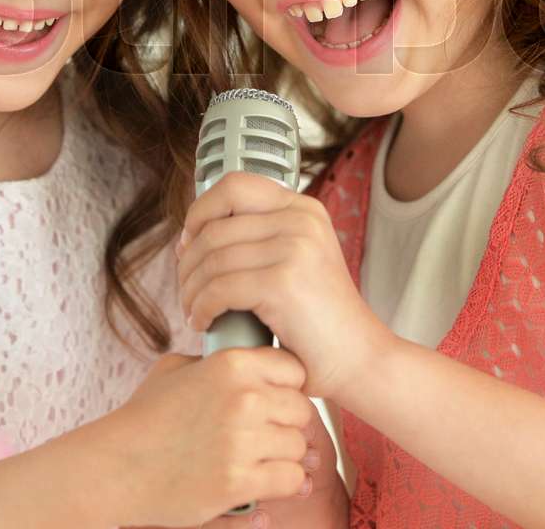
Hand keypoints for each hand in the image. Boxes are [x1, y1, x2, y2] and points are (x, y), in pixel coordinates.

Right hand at [107, 347, 317, 527]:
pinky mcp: (239, 481)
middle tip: (266, 436)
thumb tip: (243, 362)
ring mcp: (243, 441)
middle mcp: (243, 398)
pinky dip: (283, 484)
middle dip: (287, 424)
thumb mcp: (174, 369)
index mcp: (231, 364)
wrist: (115, 465)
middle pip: (301, 410)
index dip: (287, 388)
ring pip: (298, 446)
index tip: (275, 402)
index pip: (294, 370)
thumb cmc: (143, 417)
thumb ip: (213, 361)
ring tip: (260, 459)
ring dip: (283, 456)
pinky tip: (263, 481)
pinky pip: (290, 479)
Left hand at [177, 171, 391, 402]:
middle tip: (186, 291)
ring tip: (193, 311)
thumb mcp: (295, 261)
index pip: (234, 185)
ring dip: (191, 290)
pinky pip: (218, 288)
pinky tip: (203, 322)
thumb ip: (256, 239)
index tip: (188, 244)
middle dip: (189, 262)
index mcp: (303, 208)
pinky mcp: (282, 282)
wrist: (358, 360)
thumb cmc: (317, 321)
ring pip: (211, 259)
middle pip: (214, 226)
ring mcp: (294, 247)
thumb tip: (191, 235)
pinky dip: (202, 308)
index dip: (200, 212)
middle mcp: (301, 219)